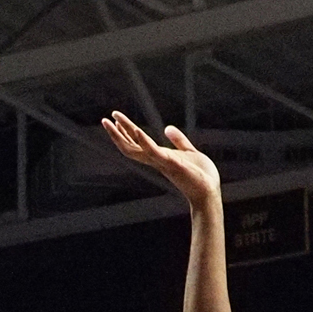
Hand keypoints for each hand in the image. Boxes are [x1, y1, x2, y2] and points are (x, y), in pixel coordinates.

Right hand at [101, 111, 220, 203]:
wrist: (208, 192)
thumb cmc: (200, 175)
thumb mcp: (189, 152)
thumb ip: (178, 140)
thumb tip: (168, 128)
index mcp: (159, 157)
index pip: (136, 144)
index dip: (126, 132)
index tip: (117, 119)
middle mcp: (155, 160)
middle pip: (130, 146)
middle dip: (116, 134)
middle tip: (104, 120)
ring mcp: (161, 162)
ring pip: (135, 149)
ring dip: (122, 135)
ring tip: (112, 122)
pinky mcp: (170, 163)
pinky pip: (154, 152)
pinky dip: (145, 142)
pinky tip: (137, 130)